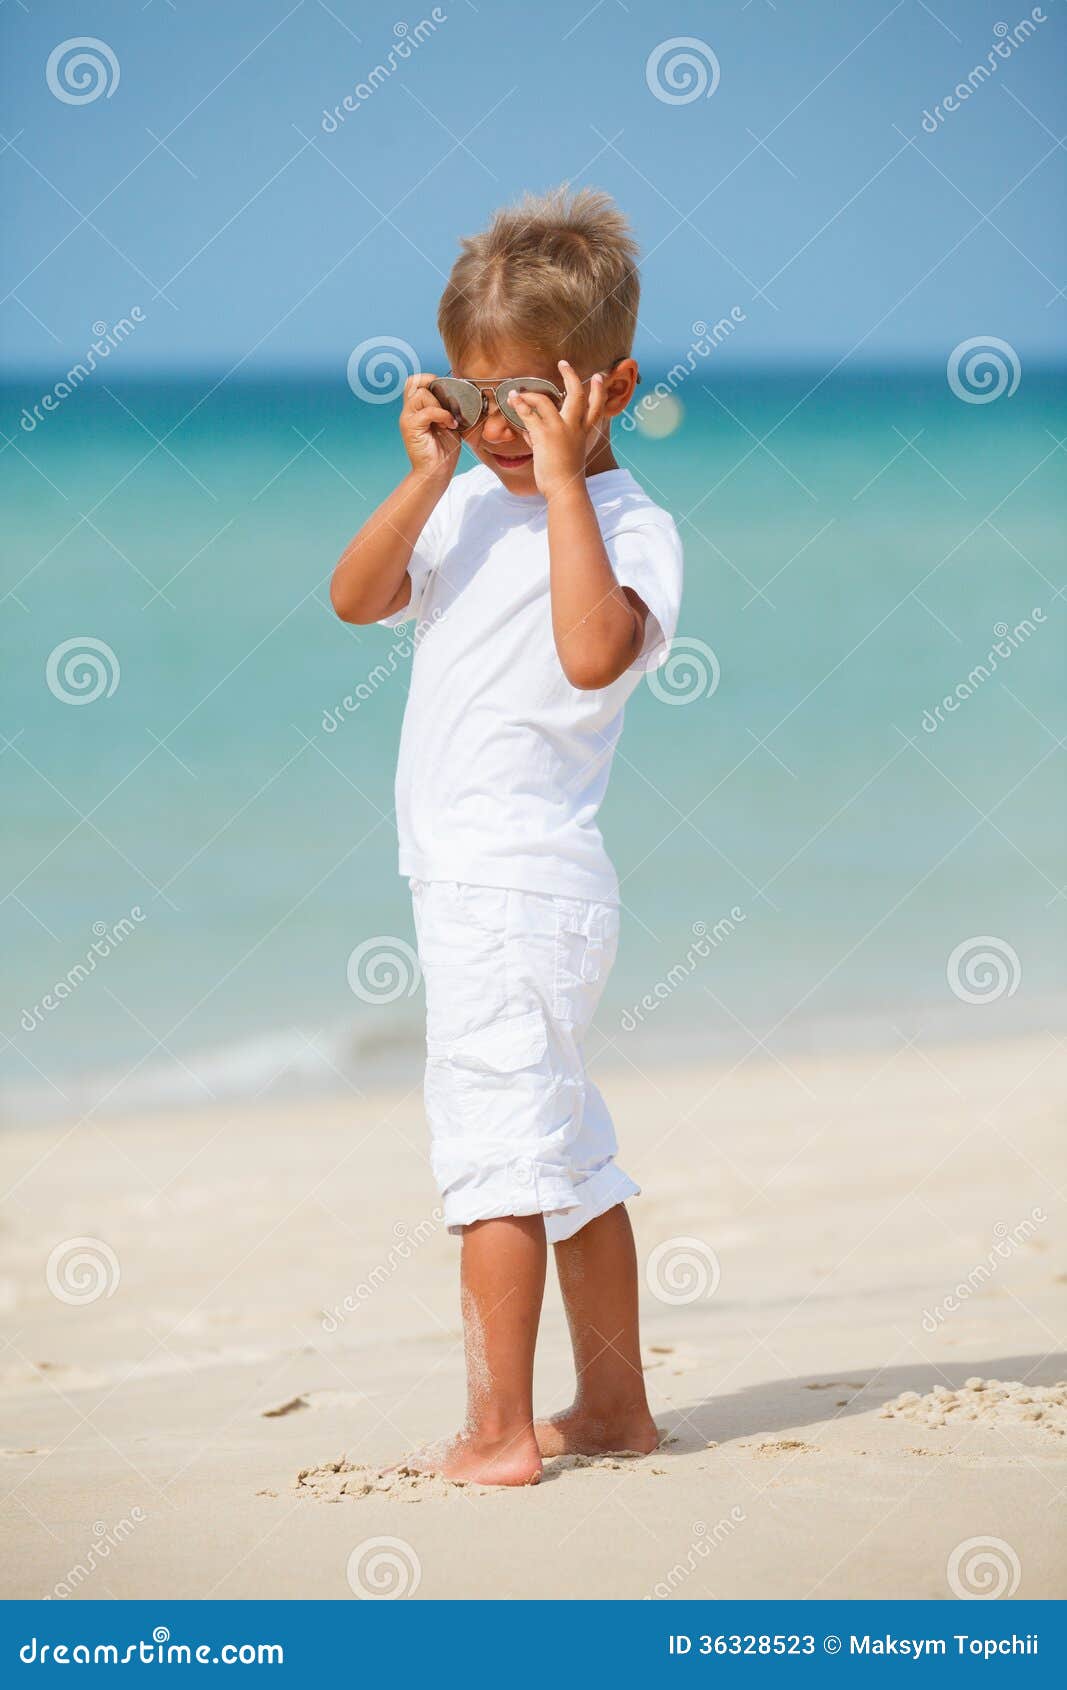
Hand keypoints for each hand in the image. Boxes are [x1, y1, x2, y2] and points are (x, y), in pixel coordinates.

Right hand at [399, 374, 461, 483]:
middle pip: (414, 382)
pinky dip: (443, 416)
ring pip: (422, 394)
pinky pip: (428, 411)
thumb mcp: (448, 423)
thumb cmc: (444, 450)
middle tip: (447, 404)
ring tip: (449, 420)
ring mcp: (408, 418)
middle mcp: (409, 411)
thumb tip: (457, 393)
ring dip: (440, 404)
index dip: (429, 379)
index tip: (446, 393)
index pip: (415, 381)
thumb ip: (446, 407)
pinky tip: (450, 425)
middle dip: (435, 388)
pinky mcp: (410, 427)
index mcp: (416, 408)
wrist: (436, 472)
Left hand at [506, 361, 606, 498]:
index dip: (598, 391)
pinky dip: (520, 406)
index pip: (596, 407)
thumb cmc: (564, 478)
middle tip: (563, 363)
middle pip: (577, 394)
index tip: (597, 377)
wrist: (565, 490)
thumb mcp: (561, 455)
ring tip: (518, 392)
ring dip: (530, 394)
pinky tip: (512, 400)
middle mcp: (574, 428)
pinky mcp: (545, 436)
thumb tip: (527, 431)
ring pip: (545, 401)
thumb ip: (544, 439)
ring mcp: (560, 430)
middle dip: (571, 375)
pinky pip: (530, 415)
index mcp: (583, 433)